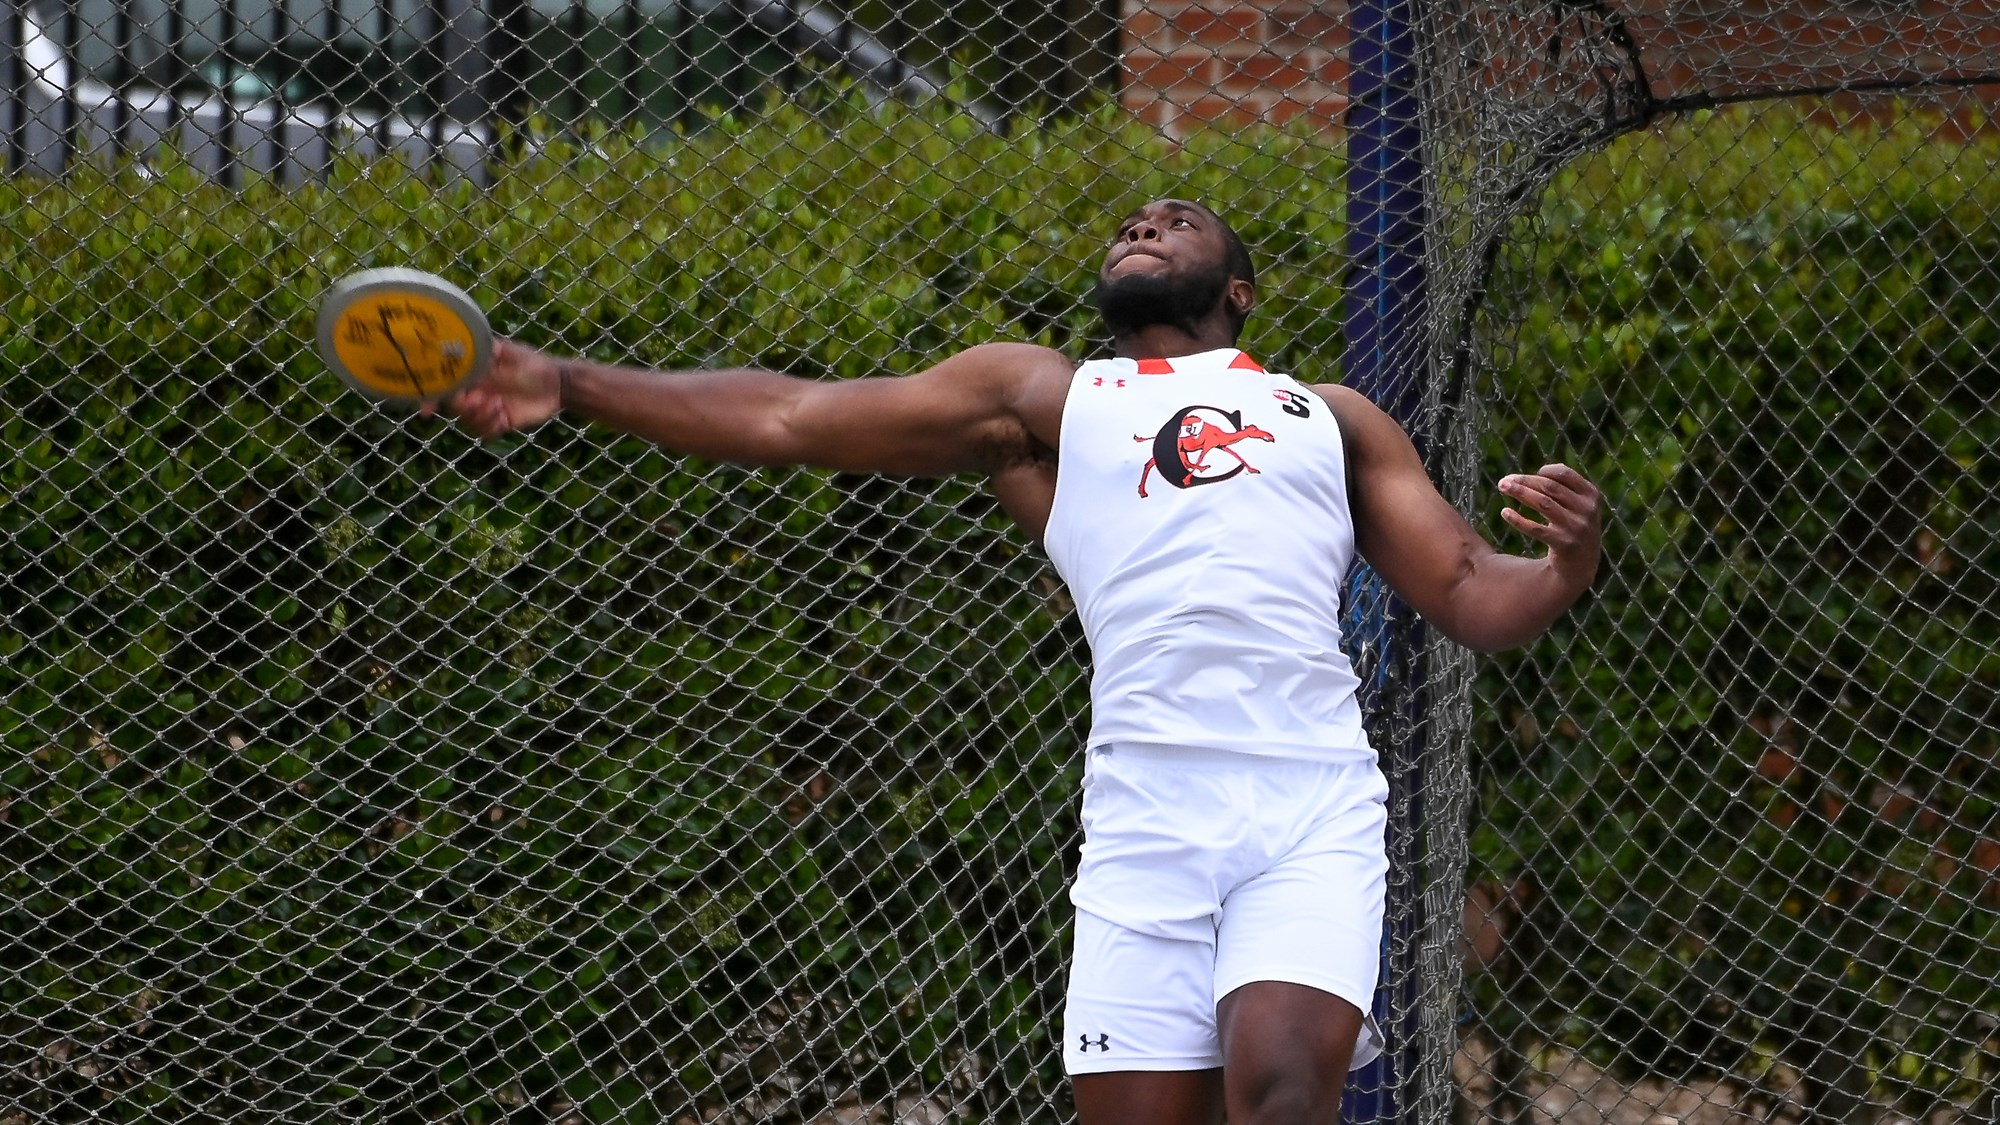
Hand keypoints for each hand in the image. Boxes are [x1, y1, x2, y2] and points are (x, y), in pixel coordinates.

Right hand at [428, 338, 562, 436]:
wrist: (558, 384)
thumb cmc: (533, 364)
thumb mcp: (510, 355)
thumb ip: (486, 356)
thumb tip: (462, 348)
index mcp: (474, 374)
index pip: (446, 385)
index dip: (433, 397)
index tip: (427, 409)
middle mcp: (477, 391)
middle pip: (454, 406)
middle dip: (463, 407)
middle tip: (479, 400)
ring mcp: (488, 408)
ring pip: (469, 421)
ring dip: (479, 417)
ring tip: (497, 407)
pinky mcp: (500, 422)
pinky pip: (485, 432)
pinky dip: (491, 427)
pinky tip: (503, 417)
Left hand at [1498, 463, 1602, 588]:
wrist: (1580, 566)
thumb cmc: (1573, 528)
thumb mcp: (1578, 506)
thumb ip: (1564, 489)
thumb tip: (1537, 472)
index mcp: (1591, 495)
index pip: (1564, 474)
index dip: (1545, 471)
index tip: (1527, 475)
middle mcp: (1587, 510)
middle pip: (1550, 488)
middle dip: (1525, 481)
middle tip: (1504, 481)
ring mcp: (1576, 527)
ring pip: (1543, 504)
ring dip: (1520, 493)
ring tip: (1502, 487)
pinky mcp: (1564, 544)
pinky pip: (1536, 529)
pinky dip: (1518, 519)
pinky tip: (1504, 512)